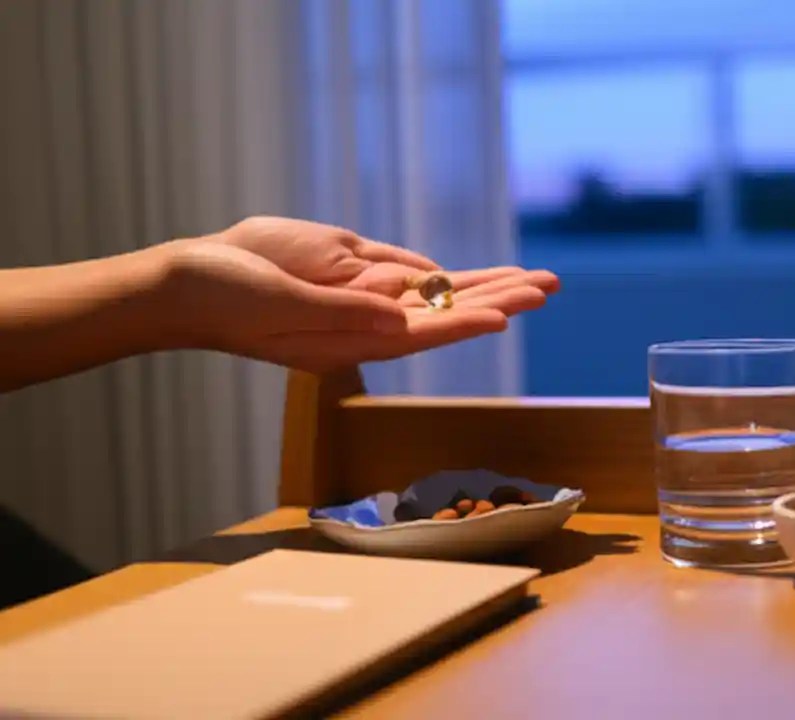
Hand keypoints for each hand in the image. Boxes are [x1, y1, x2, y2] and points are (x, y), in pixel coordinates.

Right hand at [160, 216, 557, 370]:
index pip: (423, 330)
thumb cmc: (227, 298)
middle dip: (501, 297)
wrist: (187, 286)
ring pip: (438, 296)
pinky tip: (475, 280)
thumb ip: (344, 312)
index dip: (467, 319)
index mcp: (351, 340)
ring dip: (486, 285)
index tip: (509, 313)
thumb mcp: (283, 304)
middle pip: (447, 311)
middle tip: (550, 285)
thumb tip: (403, 315)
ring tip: (534, 280)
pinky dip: (445, 279)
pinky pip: (407, 282)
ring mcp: (359, 306)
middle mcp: (366, 327)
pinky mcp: (347, 283)